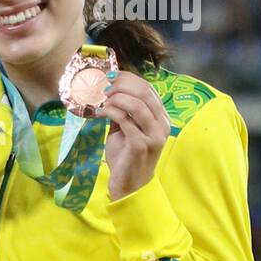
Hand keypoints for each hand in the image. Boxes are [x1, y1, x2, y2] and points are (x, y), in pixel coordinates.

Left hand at [98, 71, 171, 200]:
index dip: (128, 78)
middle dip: (120, 84)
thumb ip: (122, 111)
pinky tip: (98, 113)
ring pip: (136, 105)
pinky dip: (109, 112)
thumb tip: (106, 91)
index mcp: (161, 117)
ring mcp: (154, 135)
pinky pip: (125, 120)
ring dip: (114, 98)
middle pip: (143, 92)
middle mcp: (162, 124)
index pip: (148, 88)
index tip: (108, 76)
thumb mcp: (125, 129)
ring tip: (99, 99)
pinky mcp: (141, 145)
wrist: (130, 185)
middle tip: (101, 85)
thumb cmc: (126, 155)